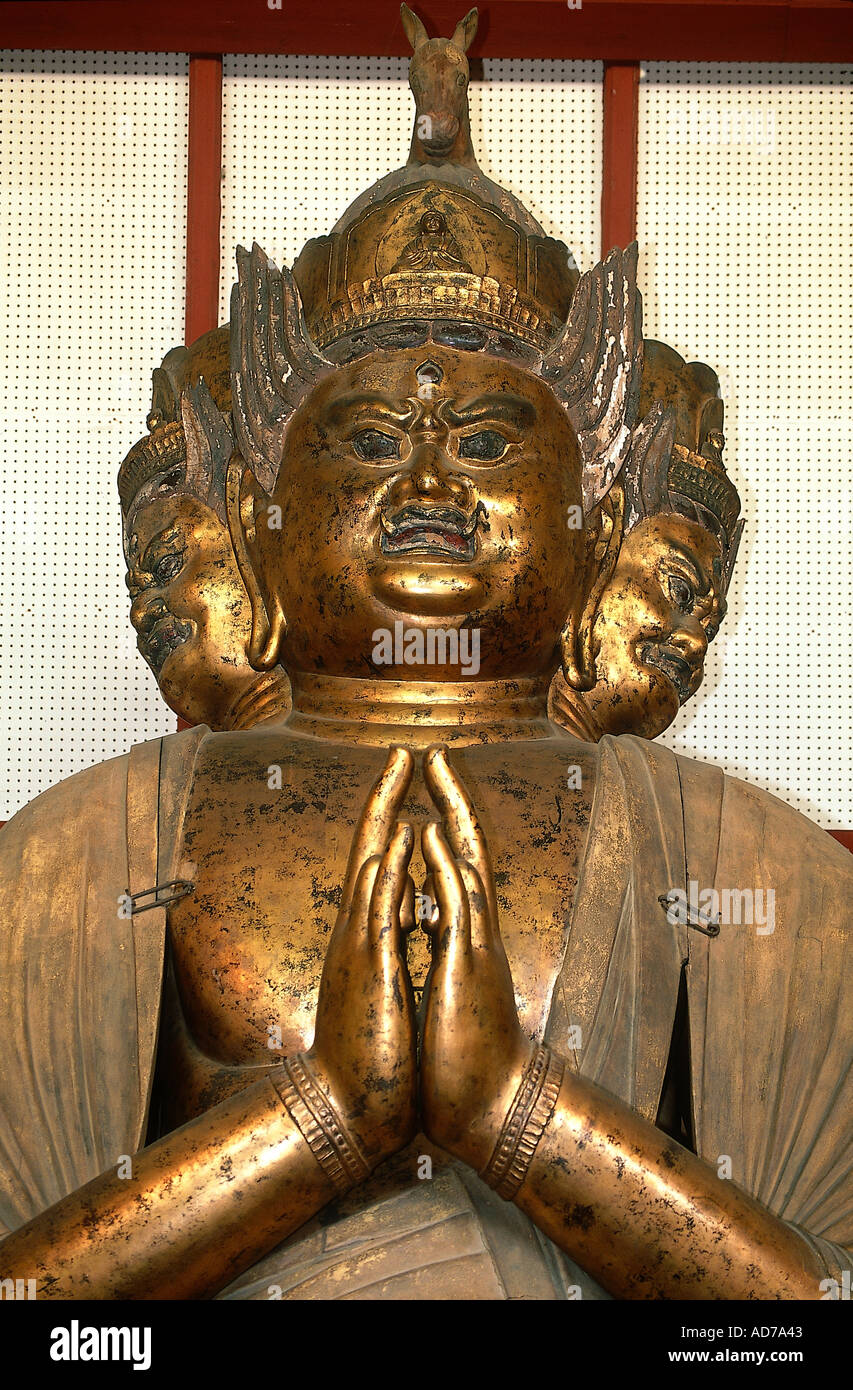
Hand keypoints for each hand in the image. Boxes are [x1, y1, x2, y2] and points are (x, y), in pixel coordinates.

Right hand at [306, 746, 417, 1166]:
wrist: (346, 1110)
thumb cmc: (370, 1054)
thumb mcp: (383, 986)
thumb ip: (389, 944)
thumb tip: (403, 910)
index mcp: (369, 935)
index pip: (379, 863)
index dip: (392, 818)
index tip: (407, 781)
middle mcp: (359, 930)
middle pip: (369, 847)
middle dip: (386, 797)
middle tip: (402, 750)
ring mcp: (360, 946)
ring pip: (370, 863)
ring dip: (385, 814)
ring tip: (399, 768)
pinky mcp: (370, 968)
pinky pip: (380, 905)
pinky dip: (388, 866)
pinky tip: (397, 834)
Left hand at [420, 745, 533, 1169]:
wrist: (487, 1112)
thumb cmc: (460, 1058)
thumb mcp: (441, 988)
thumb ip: (437, 947)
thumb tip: (423, 913)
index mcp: (459, 936)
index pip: (451, 864)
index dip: (442, 819)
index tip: (425, 784)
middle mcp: (471, 931)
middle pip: (468, 847)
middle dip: (452, 797)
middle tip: (436, 751)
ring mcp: (472, 945)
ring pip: (468, 861)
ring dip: (452, 811)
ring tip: (436, 766)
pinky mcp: (465, 967)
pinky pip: (457, 905)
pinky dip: (446, 864)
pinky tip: (435, 831)